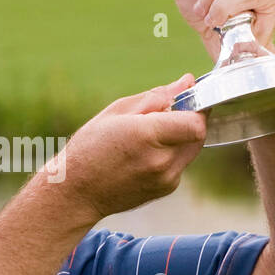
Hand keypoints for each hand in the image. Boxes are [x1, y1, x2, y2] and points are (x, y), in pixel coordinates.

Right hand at [53, 75, 206, 222]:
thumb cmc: (89, 148)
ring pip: (192, 148)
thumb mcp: (117, 111)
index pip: (196, 122)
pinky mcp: (166, 188)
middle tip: (164, 115)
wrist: (76, 192)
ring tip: (150, 137)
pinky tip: (145, 154)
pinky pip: (181, 163)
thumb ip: (157, 96)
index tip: (186, 101)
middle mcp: (161, 160)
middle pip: (198, 134)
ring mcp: (166, 178)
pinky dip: (171, 153)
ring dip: (180, 136)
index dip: (196, 108)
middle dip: (188, 119)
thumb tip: (186, 82)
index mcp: (147, 136)